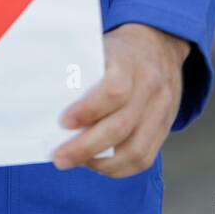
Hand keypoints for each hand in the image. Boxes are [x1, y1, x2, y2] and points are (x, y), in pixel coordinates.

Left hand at [52, 23, 190, 177]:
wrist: (158, 45)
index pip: (113, 91)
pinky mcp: (166, 127)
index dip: (88, 110)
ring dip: (102, 164)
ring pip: (135, 150)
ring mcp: (162, 109)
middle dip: (85, 148)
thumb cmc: (118, 51)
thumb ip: (81, 72)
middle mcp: (151, 86)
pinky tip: (98, 164)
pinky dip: (119, 168)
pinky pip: (145, 158)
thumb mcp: (100, 48)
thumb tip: (48, 105)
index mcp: (130, 62)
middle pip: (121, 126)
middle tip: (59, 157)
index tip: (64, 122)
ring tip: (78, 162)